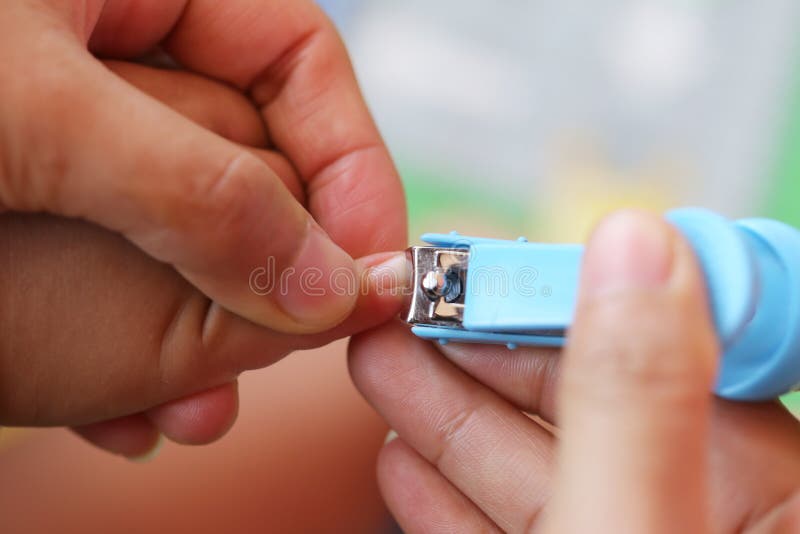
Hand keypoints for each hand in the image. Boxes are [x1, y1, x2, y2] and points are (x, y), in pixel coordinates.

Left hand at [1, 1, 405, 456]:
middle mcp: (121, 66)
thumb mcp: (36, 116)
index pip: (297, 58)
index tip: (373, 262)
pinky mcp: (41, 216)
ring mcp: (80, 146)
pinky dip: (123, 357)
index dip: (352, 159)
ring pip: (191, 241)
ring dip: (204, 335)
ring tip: (198, 406)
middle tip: (290, 347)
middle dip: (278, 270)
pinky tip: (123, 414)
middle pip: (256, 164)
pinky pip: (116, 283)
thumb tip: (332, 287)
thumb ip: (196, 196)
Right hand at [350, 211, 799, 532]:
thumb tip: (636, 240)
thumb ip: (633, 399)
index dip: (569, 303)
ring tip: (378, 360)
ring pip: (539, 474)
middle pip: (588, 411)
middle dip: (478, 357)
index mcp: (773, 506)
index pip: (674, 358)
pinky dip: (453, 503)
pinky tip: (402, 461)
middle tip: (405, 306)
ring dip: (447, 420)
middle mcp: (704, 521)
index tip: (484, 268)